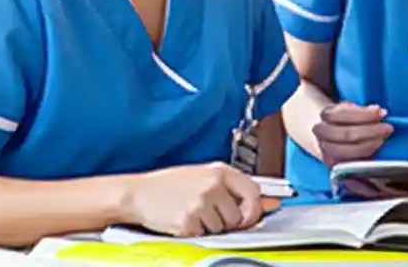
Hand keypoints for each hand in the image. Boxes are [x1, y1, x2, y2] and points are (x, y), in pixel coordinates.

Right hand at [124, 162, 262, 236]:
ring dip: (211, 227)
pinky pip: (205, 235)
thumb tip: (270, 202)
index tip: (249, 215)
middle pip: (240, 216)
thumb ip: (235, 189)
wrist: (137, 193)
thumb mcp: (204, 177)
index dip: (254, 208)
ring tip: (194, 213)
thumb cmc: (170, 185)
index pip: (254, 191)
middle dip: (230, 222)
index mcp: (220, 171)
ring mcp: (201, 204)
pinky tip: (185, 220)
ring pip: (224, 228)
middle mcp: (213, 185)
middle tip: (212, 215)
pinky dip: (197, 232)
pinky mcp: (189, 222)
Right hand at [313, 102, 393, 167]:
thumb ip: (363, 111)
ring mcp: (326, 154)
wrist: (330, 140)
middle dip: (370, 131)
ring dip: (368, 147)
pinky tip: (376, 161)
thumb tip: (377, 111)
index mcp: (327, 116)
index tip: (381, 113)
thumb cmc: (346, 122)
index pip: (343, 114)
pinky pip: (348, 172)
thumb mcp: (351, 110)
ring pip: (347, 153)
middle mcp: (322, 136)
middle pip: (346, 134)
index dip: (364, 114)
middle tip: (387, 129)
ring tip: (382, 141)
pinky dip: (363, 168)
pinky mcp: (333, 171)